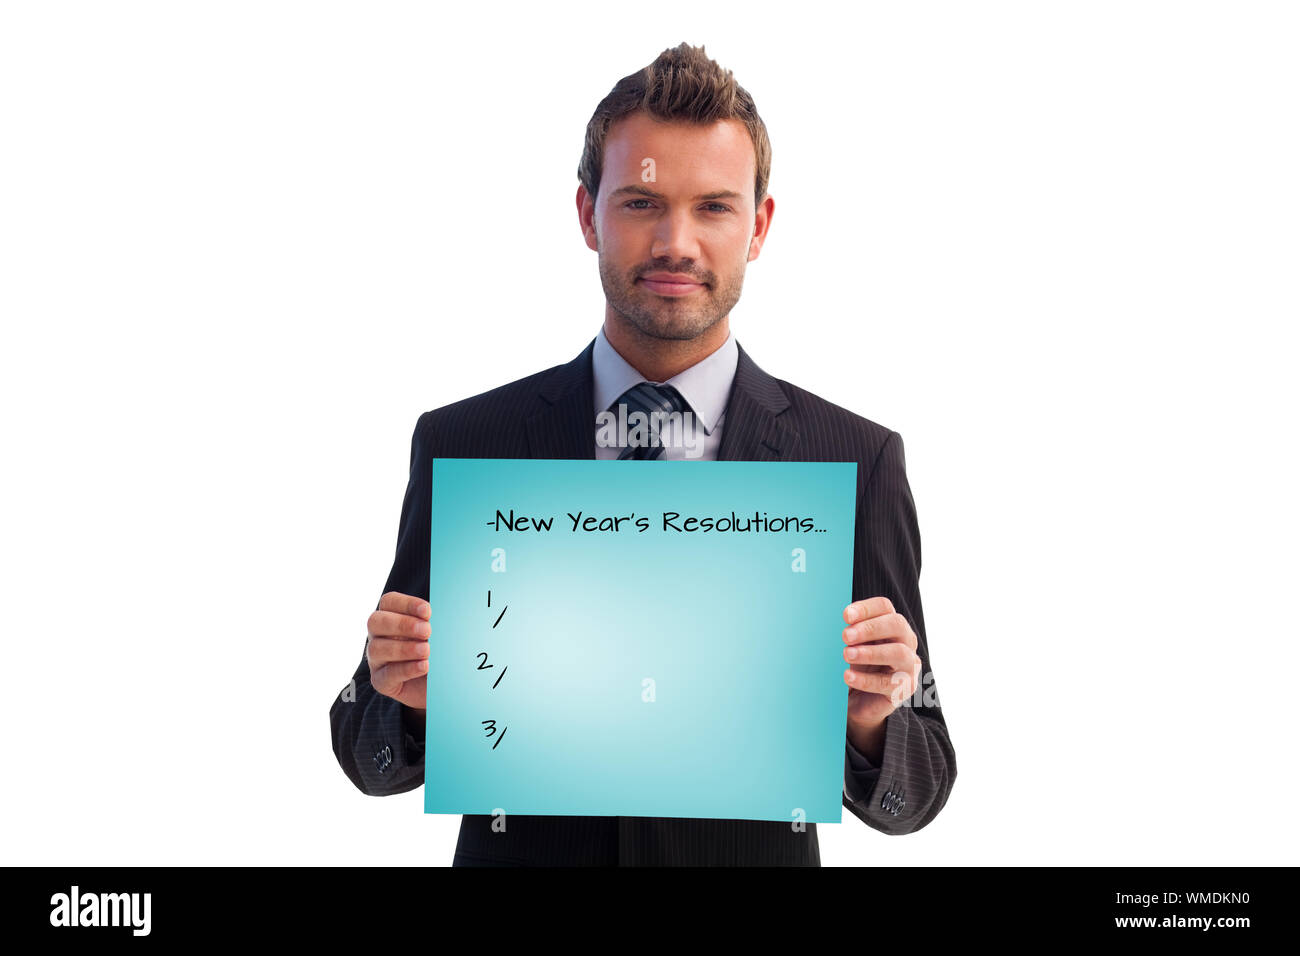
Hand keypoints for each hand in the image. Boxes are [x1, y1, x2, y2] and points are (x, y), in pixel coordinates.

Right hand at [366, 591, 430, 711]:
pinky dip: (406, 669)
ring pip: (376, 649)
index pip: (389, 602)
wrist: (442, 682)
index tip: (428, 611)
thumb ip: (436, 621)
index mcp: (391, 617)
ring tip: (427, 650)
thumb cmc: (439, 651)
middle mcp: (378, 636)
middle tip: (427, 630)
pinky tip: (424, 666)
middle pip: (375, 622)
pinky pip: (387, 675)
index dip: (406, 604)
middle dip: (402, 625)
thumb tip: (435, 615)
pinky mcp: (381, 682)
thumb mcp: (440, 633)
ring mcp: (377, 659)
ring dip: (404, 648)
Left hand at [842, 596, 920, 743]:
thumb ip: (849, 635)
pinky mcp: (904, 689)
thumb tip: (838, 627)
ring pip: (899, 653)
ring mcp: (909, 666)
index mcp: (891, 626)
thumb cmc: (856, 668)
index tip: (845, 615)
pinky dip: (866, 679)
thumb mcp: (851, 648)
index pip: (885, 607)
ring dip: (870, 652)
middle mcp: (906, 642)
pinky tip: (848, 677)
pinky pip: (889, 683)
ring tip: (847, 655)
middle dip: (870, 628)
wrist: (858, 703)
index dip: (866, 608)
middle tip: (845, 636)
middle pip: (896, 624)